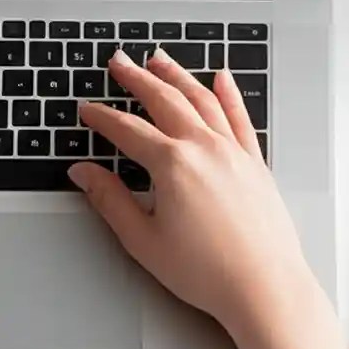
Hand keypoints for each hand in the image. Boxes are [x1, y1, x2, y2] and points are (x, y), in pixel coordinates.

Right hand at [69, 49, 316, 337]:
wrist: (265, 288)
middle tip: (119, 62)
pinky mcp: (255, 163)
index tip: (87, 110)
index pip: (126, 130)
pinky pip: (239, 116)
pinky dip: (228, 93)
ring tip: (159, 59)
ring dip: (177, 75)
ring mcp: (233, 152)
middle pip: (163, 100)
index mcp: (173, 165)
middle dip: (137, 78)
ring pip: (201, 98)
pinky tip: (222, 78)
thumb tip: (84, 174)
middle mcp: (204, 148)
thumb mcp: (143, 240)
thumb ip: (110, 200)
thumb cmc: (208, 272)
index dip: (101, 117)